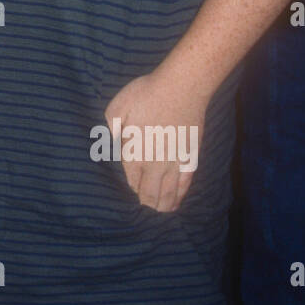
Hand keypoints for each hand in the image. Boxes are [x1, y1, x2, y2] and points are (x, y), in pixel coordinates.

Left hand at [103, 71, 208, 211]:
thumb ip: (112, 128)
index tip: (131, 196)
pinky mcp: (191, 157)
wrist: (182, 88)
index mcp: (134, 153)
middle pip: (149, 193)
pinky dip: (180, 196)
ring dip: (162, 206)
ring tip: (159, 216)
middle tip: (144, 215)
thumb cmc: (146, 94)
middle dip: (146, 205)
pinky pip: (185, 183)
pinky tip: (177, 203)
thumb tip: (113, 141)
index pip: (131, 181)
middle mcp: (154, 163)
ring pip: (168, 193)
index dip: (131, 190)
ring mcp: (175, 162)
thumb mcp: (117, 107)